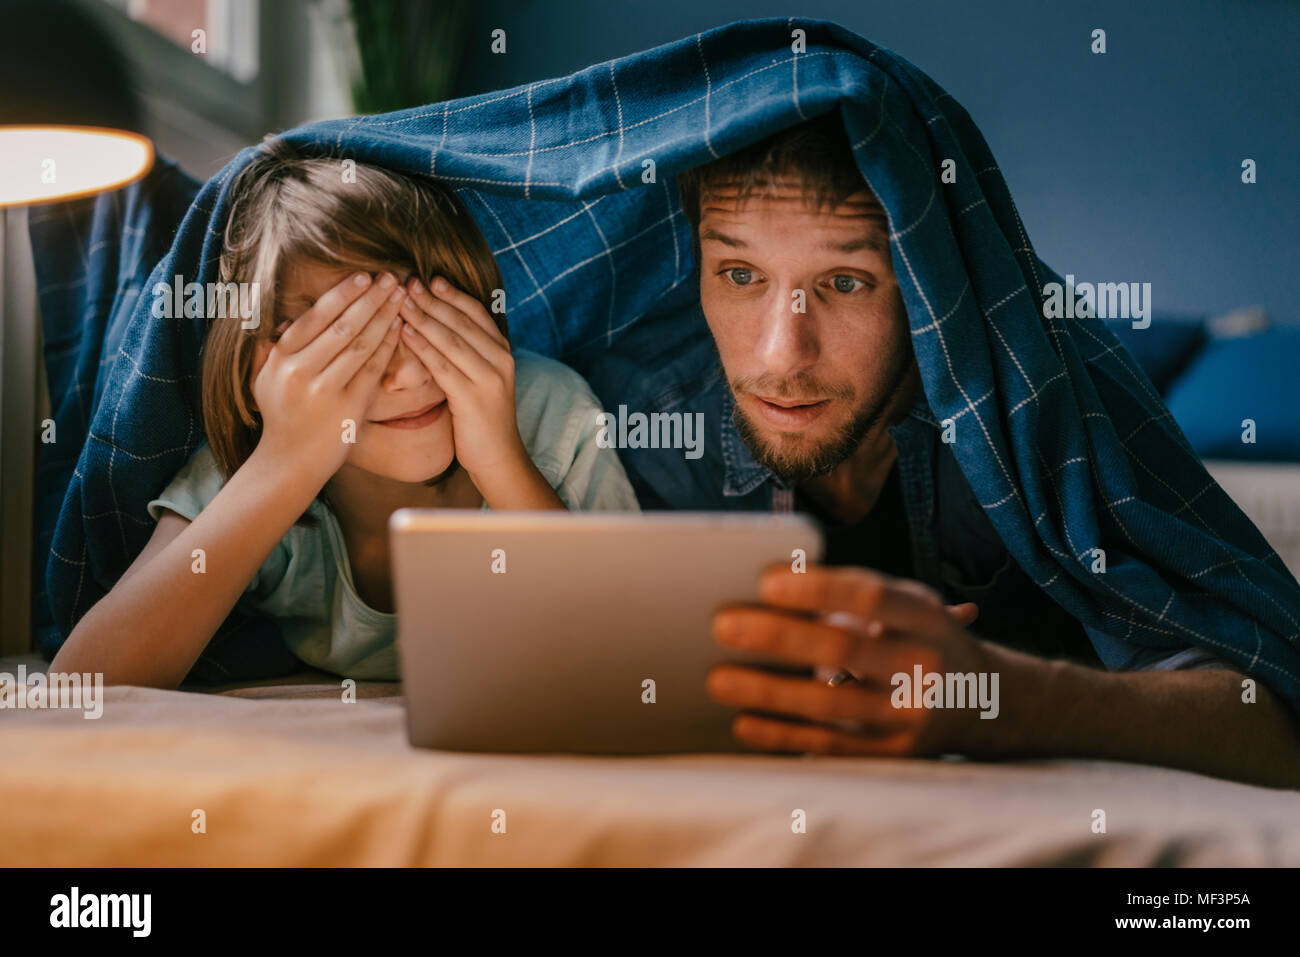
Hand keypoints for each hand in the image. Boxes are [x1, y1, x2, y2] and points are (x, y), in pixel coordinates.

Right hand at [251, 271, 404, 485]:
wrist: (289, 462)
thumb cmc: (281, 417)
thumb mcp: (263, 381)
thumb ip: (270, 350)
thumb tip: (281, 320)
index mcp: (280, 358)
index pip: (315, 317)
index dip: (342, 294)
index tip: (363, 276)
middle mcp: (300, 372)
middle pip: (342, 326)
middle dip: (370, 299)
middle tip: (391, 278)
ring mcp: (325, 391)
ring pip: (360, 344)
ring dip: (384, 317)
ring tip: (401, 297)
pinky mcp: (348, 408)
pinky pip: (373, 370)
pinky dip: (388, 346)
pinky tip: (400, 327)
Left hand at [397, 276, 526, 480]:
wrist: (499, 457)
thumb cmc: (483, 418)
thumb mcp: (482, 378)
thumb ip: (469, 353)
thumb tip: (440, 325)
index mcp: (503, 351)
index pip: (476, 312)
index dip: (451, 294)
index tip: (427, 278)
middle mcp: (500, 359)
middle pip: (461, 320)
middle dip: (431, 300)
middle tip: (405, 282)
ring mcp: (489, 378)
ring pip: (451, 339)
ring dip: (423, 317)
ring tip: (399, 301)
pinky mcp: (473, 397)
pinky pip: (442, 365)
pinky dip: (421, 346)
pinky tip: (404, 333)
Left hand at [707, 565, 1007, 756]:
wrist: (988, 700)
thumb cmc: (922, 637)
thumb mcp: (909, 605)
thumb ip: (854, 594)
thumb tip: (778, 581)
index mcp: (927, 617)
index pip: (872, 595)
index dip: (819, 586)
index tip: (765, 579)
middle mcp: (925, 665)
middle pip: (845, 647)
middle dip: (778, 635)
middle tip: (722, 624)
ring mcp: (911, 715)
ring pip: (831, 704)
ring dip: (769, 692)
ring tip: (718, 678)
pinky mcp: (894, 756)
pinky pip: (831, 747)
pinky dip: (784, 737)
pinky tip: (743, 723)